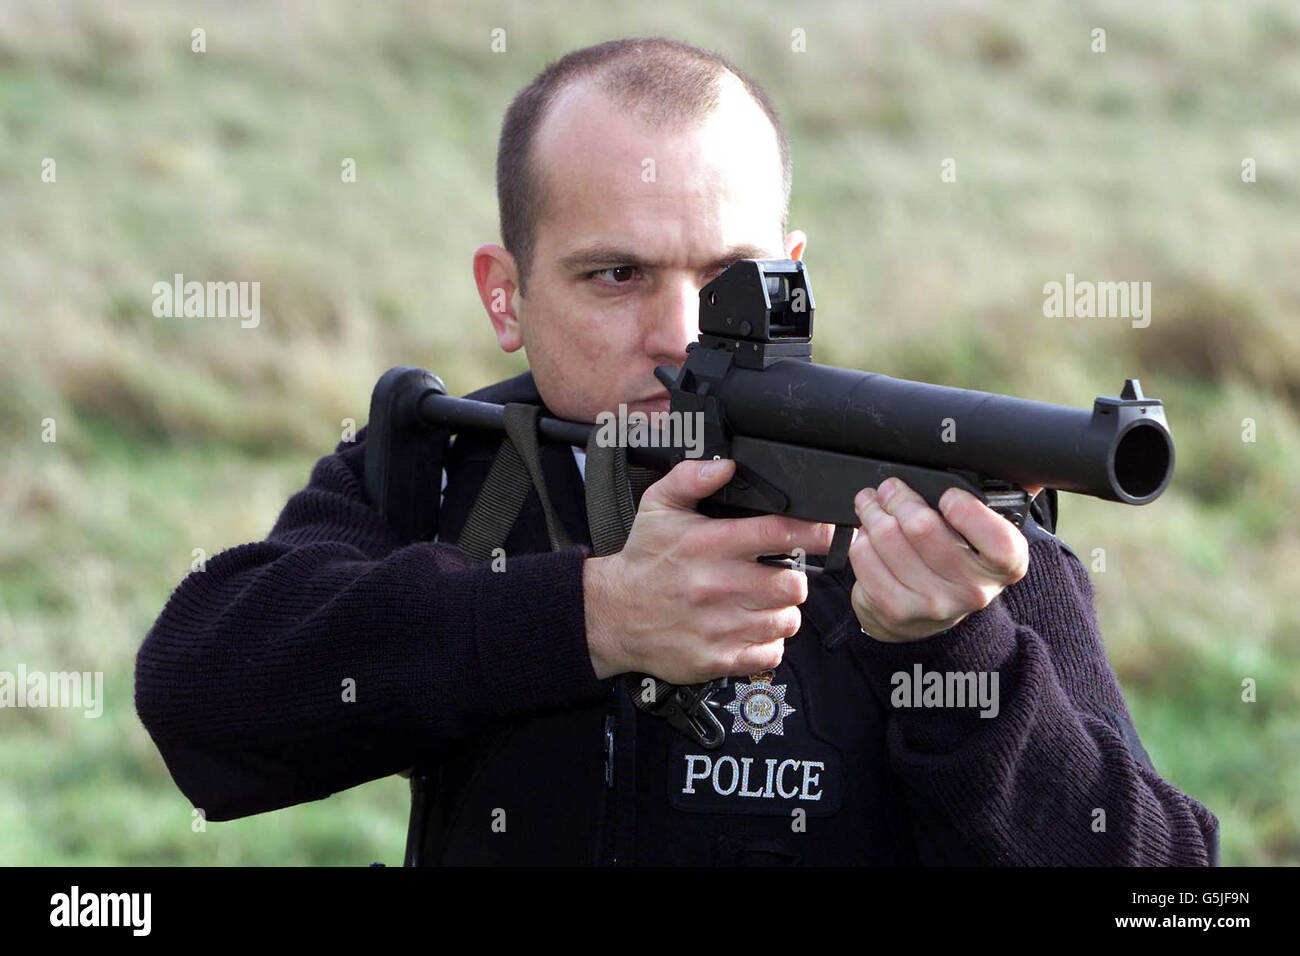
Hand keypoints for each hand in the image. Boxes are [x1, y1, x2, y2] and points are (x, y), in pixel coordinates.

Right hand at [583, 458, 835, 682]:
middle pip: (793, 584)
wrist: (613, 615)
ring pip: (787, 620)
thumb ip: (691, 478)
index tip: (823, 533)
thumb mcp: (658, 507)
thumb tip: (726, 466)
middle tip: (781, 575)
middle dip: (795, 578)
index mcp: (708, 544)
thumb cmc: (644, 561)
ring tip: (765, 603)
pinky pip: (770, 653)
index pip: (778, 533)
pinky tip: (752, 629)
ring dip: (783, 611)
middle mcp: (717, 586)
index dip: (812, 532)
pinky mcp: (717, 659)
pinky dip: (769, 643)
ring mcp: (718, 626)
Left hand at [848, 478, 1032, 642]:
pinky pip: (865, 558)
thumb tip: (1029, 472)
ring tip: (872, 504)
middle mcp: (973, 589)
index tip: (948, 495)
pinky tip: (867, 536)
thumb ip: (1003, 500)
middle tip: (890, 488)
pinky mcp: (895, 609)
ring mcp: (933, 603)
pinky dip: (860, 540)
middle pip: (922, 527)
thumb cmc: (958, 561)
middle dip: (899, 496)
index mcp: (1005, 565)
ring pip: (887, 538)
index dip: (967, 510)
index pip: (997, 538)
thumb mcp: (986, 536)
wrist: (928, 616)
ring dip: (872, 512)